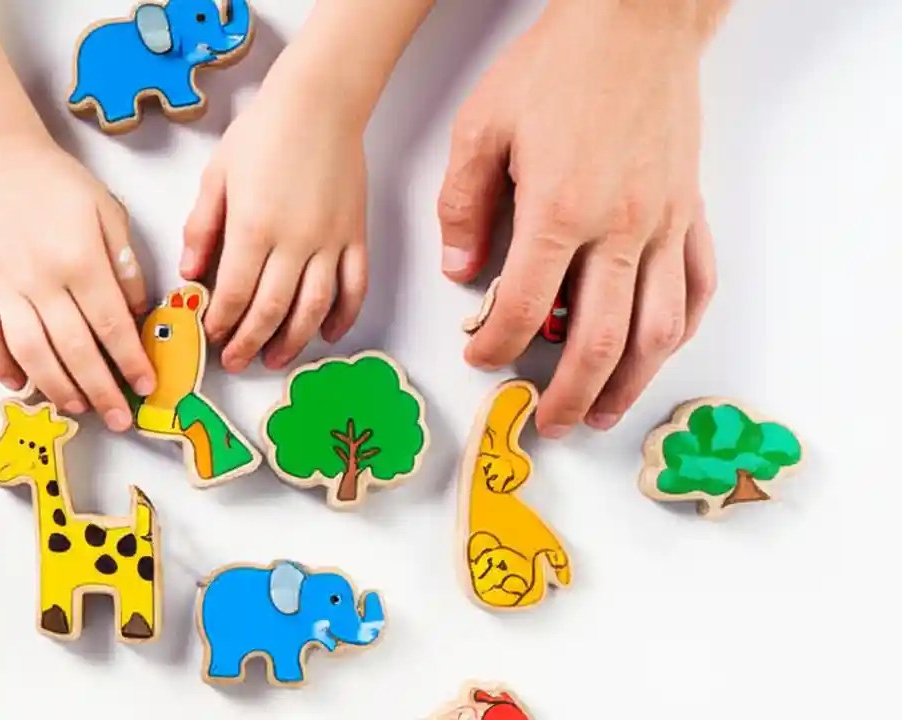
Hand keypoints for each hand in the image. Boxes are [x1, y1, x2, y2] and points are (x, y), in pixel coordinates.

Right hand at [0, 132, 154, 430]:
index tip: (146, 386)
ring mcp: (3, 288)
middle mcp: (42, 281)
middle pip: (76, 350)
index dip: (131, 362)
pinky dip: (1, 366)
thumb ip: (125, 264)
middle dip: (102, 391)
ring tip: (78, 407)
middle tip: (119, 419)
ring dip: (57, 387)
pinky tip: (20, 385)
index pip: (112, 327)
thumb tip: (138, 313)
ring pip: (32, 353)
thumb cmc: (58, 182)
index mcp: (80, 261)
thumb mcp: (107, 212)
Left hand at [182, 64, 368, 371]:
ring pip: (314, 308)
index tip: (213, 337)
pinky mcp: (356, 235)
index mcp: (253, 226)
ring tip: (275, 359)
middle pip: (271, 310)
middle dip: (250, 343)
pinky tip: (327, 334)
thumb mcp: (217, 175)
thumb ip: (201, 227)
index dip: (222, 323)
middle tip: (236, 362)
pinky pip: (354, 287)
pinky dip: (343, 317)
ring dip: (293, 341)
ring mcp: (330, 241)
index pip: (234, 293)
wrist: (320, 101)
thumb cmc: (264, 132)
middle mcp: (294, 241)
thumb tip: (189, 273)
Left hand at [438, 0, 723, 436]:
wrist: (635, 21)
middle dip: (567, 394)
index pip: (523, 308)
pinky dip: (678, 331)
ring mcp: (665, 223)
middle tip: (546, 420)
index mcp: (559, 209)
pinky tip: (656, 352)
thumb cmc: (556, 67)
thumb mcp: (482, 127)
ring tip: (602, 411)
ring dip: (629, 383)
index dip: (496, 347)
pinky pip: (696, 287)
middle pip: (596, 341)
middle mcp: (620, 227)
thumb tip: (459, 272)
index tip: (481, 358)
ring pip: (656, 330)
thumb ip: (464, 207)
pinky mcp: (691, 212)